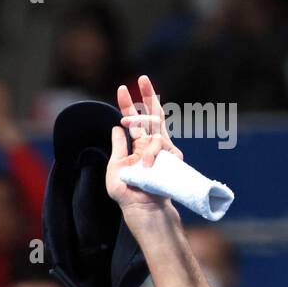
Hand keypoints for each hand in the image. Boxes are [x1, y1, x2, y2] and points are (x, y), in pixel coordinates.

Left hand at [107, 74, 183, 213]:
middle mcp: (151, 145)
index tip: (122, 88)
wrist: (143, 209)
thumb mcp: (115, 169)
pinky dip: (151, 153)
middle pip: (152, 114)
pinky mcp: (172, 156)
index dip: (128, 104)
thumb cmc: (128, 194)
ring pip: (155, 127)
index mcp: (137, 146)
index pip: (133, 121)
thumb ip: (117, 148)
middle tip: (142, 77)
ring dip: (143, 134)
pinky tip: (147, 167)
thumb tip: (117, 127)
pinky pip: (160, 144)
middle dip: (147, 95)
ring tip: (138, 156)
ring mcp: (163, 149)